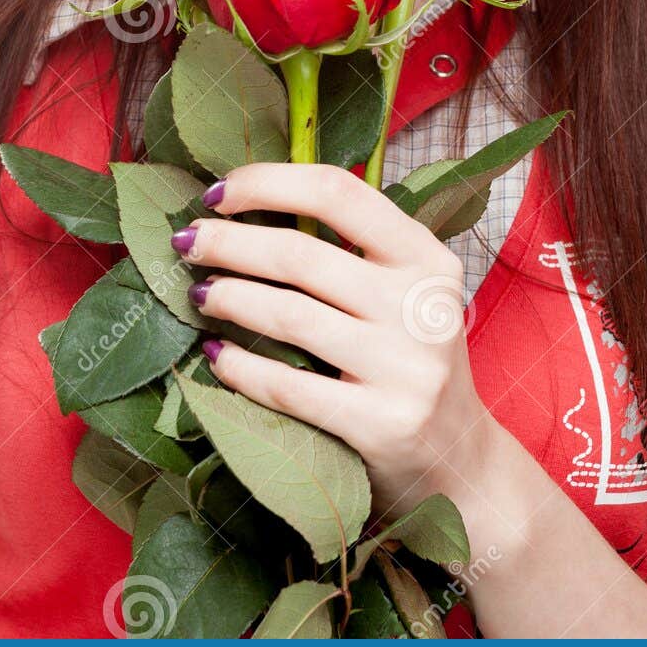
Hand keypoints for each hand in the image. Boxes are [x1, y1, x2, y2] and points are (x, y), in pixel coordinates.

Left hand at [168, 160, 489, 524]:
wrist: (459, 462)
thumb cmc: (411, 361)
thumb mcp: (404, 293)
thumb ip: (353, 249)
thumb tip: (250, 201)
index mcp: (426, 257)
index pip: (338, 193)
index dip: (268, 183)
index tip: (216, 193)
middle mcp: (422, 305)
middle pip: (301, 254)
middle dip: (229, 243)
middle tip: (187, 243)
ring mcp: (406, 367)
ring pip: (290, 315)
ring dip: (229, 298)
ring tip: (197, 293)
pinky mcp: (381, 424)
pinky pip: (289, 387)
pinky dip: (240, 367)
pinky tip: (213, 355)